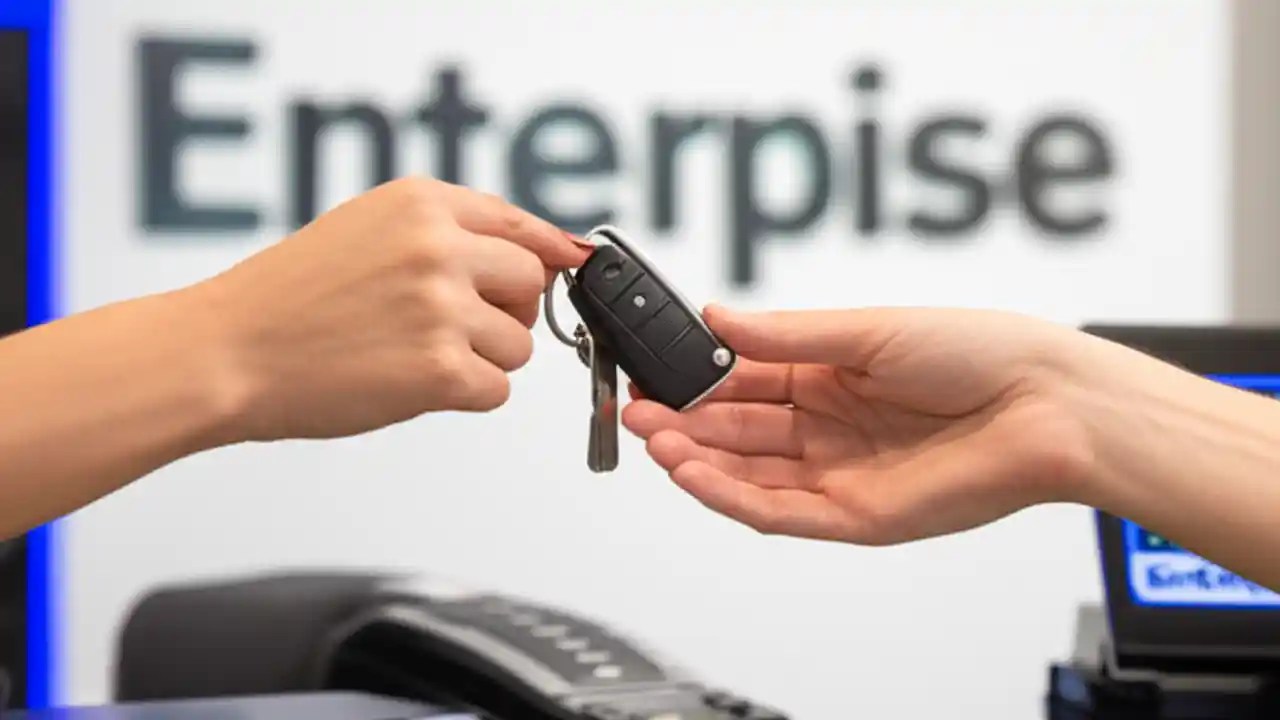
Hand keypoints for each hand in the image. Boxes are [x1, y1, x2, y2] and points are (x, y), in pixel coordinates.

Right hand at [186, 177, 591, 441]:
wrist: (226, 351)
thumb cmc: (287, 298)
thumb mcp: (365, 229)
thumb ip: (445, 233)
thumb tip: (539, 252)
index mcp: (422, 204)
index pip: (519, 223)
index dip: (547, 252)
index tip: (567, 267)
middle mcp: (439, 247)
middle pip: (531, 282)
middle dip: (507, 310)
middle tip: (457, 326)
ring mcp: (443, 308)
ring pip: (520, 344)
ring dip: (481, 359)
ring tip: (414, 355)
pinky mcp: (441, 370)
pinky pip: (497, 390)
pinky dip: (465, 396)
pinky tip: (413, 384)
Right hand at [621, 305, 1097, 544]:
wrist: (1049, 407)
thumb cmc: (980, 353)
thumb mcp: (867, 329)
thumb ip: (786, 336)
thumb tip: (718, 316)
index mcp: (830, 376)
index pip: (745, 383)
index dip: (697, 381)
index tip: (653, 372)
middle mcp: (830, 426)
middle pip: (738, 432)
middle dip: (684, 422)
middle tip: (636, 411)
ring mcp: (840, 474)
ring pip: (749, 474)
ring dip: (697, 460)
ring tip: (652, 439)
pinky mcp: (857, 516)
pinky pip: (781, 511)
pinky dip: (733, 496)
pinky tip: (694, 473)